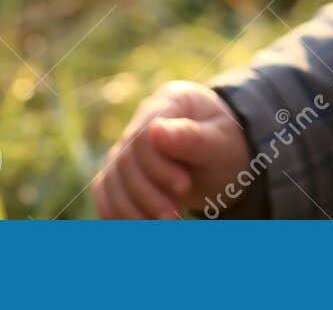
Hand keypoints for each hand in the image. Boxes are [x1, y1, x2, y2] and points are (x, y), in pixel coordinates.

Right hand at [93, 81, 249, 219]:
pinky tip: (140, 229)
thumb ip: (191, 137)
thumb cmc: (227, 145)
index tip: (184, 188)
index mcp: (170, 101)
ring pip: (112, 181)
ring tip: (161, 228)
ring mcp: (128, 146)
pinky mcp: (121, 172)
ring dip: (132, 210)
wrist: (225, 159)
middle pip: (126, 161)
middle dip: (148, 194)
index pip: (145, 136)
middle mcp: (142, 120)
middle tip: (174, 217)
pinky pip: (105, 194)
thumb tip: (155, 131)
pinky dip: (118, 214)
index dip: (158, 166)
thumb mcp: (220, 141)